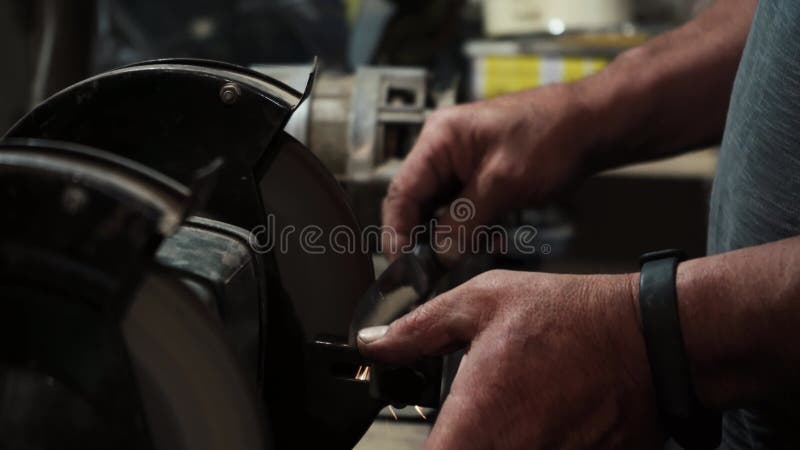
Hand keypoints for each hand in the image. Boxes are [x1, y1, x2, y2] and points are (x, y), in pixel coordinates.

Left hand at [357, 270, 662, 449]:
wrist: (651, 337)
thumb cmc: (571, 317)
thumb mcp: (481, 302)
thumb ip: (417, 329)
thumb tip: (374, 343)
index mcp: (477, 421)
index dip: (417, 449)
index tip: (424, 434)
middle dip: (459, 440)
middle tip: (471, 413)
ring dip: (498, 440)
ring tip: (514, 409)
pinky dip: (536, 440)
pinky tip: (542, 416)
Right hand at [382, 84, 595, 260]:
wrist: (594, 123)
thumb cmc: (552, 139)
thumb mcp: (503, 184)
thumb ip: (464, 221)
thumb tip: (437, 256)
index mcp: (439, 139)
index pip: (401, 191)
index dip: (397, 231)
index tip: (402, 267)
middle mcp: (442, 146)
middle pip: (415, 199)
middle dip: (419, 237)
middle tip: (424, 274)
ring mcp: (461, 158)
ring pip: (437, 205)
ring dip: (442, 235)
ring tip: (449, 264)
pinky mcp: (479, 171)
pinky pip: (459, 203)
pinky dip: (463, 227)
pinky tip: (473, 245)